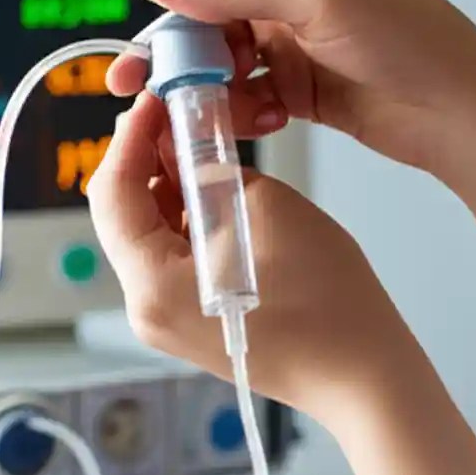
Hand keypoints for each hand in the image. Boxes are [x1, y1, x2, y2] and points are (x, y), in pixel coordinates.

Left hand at [87, 91, 426, 419]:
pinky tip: (214, 191)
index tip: (152, 101)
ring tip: (199, 146)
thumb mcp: (266, 206)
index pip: (114, 194)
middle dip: (145, 160)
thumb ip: (211, 170)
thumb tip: (182, 145)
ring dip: (166, 187)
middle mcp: (146, 309)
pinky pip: (170, 258)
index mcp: (153, 285)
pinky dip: (184, 219)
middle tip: (175, 116)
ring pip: (147, 234)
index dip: (131, 138)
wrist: (362, 373)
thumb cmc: (325, 300)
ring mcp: (166, 320)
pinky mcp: (190, 322)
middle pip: (122, 216)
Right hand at [108, 0, 475, 174]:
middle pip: (199, 15)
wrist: (456, 108)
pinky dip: (241, 110)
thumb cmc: (406, 36)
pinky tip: (259, 119)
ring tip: (204, 107)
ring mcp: (288, 43)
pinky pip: (245, 97)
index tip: (135, 0)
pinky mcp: (296, 89)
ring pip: (217, 61)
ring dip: (206, 85)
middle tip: (135, 79)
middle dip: (170, 47)